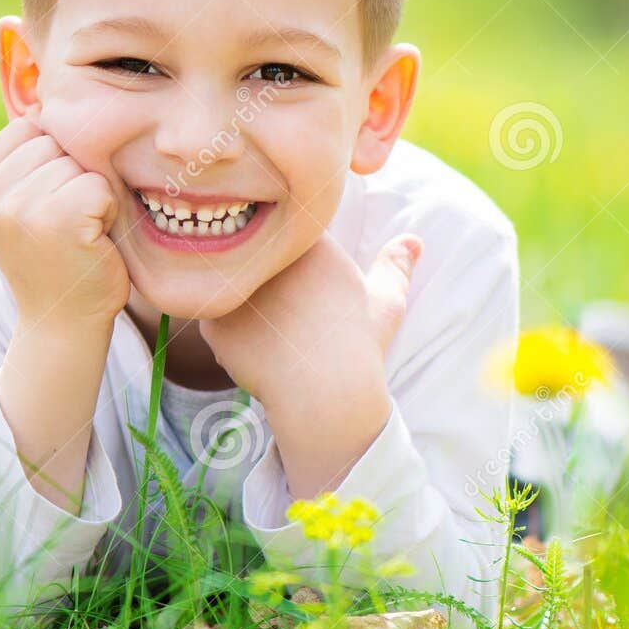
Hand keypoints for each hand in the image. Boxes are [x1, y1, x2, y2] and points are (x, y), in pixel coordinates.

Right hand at [0, 119, 128, 328]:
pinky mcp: (59, 218)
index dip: (55, 159)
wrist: (64, 322)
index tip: (51, 204)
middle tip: (69, 225)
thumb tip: (45, 101)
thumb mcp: (25, 204)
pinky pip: (99, 185)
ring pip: (80, 163)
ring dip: (93, 194)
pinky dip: (107, 211)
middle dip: (75, 176)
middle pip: (56, 142)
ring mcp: (21, 207)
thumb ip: (27, 159)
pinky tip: (91, 241)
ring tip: (79, 233)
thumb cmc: (56, 259)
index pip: (29, 128)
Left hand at [200, 233, 421, 497]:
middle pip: (257, 260)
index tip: (307, 292)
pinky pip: (215, 322)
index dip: (296, 263)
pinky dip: (230, 337)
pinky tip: (256, 354)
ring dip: (247, 309)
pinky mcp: (215, 320)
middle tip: (290, 319)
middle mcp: (267, 256)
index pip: (288, 236)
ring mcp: (237, 287)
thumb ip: (395, 264)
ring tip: (274, 338)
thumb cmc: (360, 346)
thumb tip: (413, 240)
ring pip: (235, 291)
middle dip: (268, 283)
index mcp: (308, 240)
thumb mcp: (386, 301)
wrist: (326, 393)